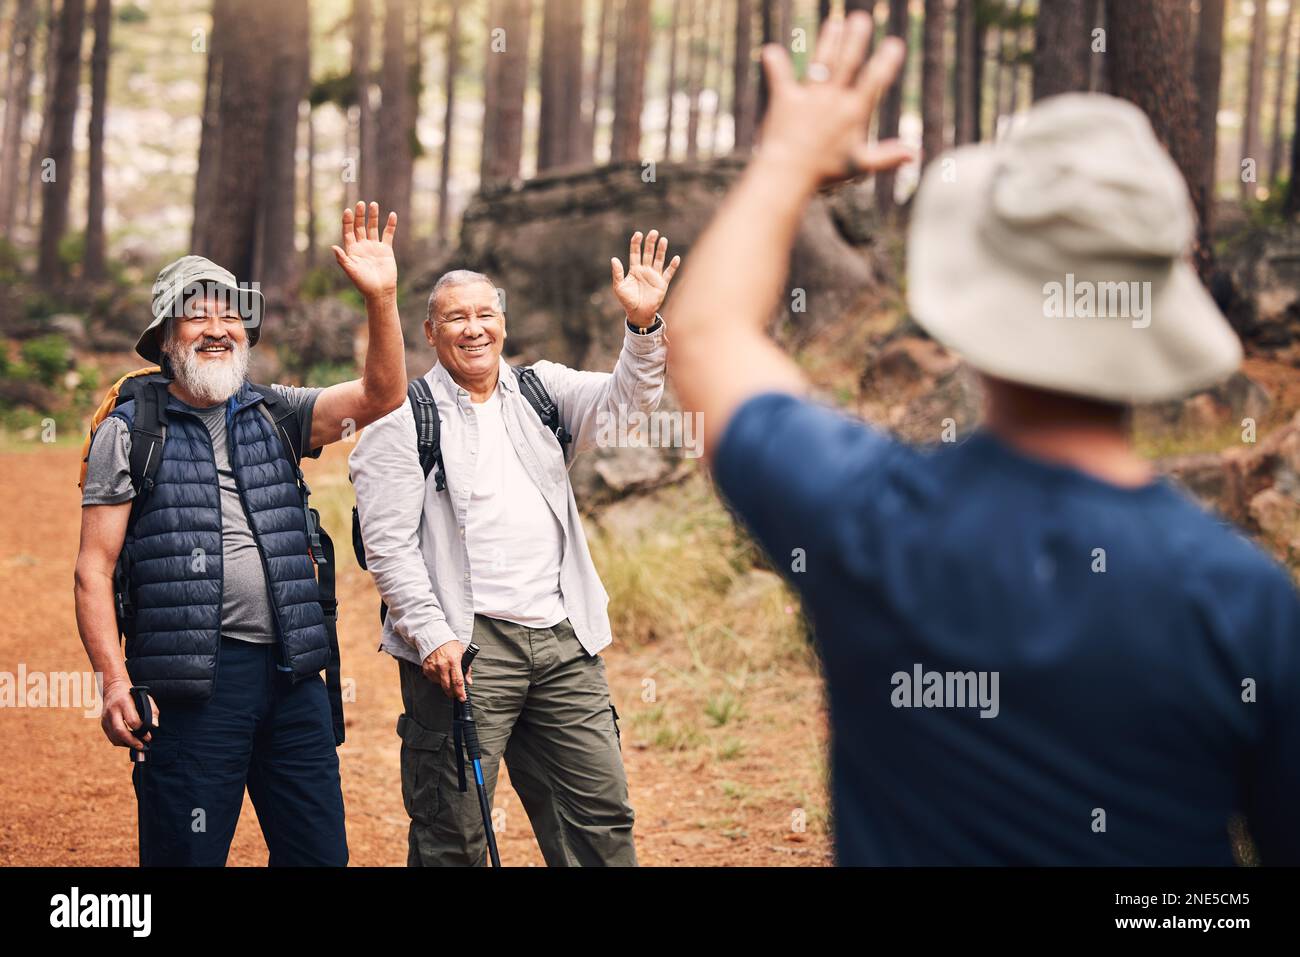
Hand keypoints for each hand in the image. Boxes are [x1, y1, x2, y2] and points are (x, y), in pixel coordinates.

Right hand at [100, 678, 156, 750]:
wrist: (113, 688)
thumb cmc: (133, 694)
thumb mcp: (145, 697)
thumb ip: (152, 711)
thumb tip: (154, 726)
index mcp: (124, 702)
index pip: (132, 720)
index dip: (141, 730)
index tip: (148, 736)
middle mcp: (113, 710)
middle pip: (120, 730)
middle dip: (132, 741)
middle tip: (141, 746)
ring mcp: (106, 717)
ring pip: (114, 736)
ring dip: (126, 743)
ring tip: (137, 744)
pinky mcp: (103, 723)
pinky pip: (111, 737)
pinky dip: (120, 742)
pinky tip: (129, 741)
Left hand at [332, 201, 397, 299]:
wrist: (380, 292)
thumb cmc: (363, 284)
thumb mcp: (351, 271)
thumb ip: (342, 259)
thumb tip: (333, 247)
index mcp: (352, 250)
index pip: (348, 231)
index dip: (348, 221)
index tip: (348, 210)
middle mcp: (362, 246)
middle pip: (359, 226)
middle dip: (360, 215)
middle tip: (361, 203)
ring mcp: (374, 247)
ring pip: (373, 227)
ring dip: (373, 216)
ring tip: (373, 204)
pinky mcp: (386, 249)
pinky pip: (388, 234)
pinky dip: (390, 225)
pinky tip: (392, 215)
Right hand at [421, 642, 472, 701]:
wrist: (433, 637)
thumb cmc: (449, 644)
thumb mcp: (462, 653)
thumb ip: (466, 668)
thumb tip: (468, 682)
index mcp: (454, 661)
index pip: (458, 681)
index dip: (460, 692)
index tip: (462, 698)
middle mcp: (443, 665)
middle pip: (447, 686)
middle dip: (452, 693)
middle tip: (455, 695)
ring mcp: (433, 668)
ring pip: (440, 684)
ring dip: (445, 684)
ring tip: (447, 675)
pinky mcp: (426, 669)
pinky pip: (433, 679)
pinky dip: (437, 679)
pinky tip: (440, 672)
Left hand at [610, 229, 680, 327]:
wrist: (638, 313)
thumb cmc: (627, 301)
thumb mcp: (619, 287)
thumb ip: (617, 273)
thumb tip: (613, 259)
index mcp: (634, 269)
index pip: (635, 253)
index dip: (636, 243)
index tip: (638, 234)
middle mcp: (645, 270)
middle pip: (648, 253)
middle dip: (650, 243)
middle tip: (653, 232)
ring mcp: (654, 276)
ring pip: (658, 259)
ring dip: (661, 250)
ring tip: (663, 240)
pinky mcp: (662, 284)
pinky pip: (668, 273)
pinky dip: (673, 266)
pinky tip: (676, 258)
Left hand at [756, 12, 911, 190]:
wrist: (788, 175)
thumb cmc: (824, 172)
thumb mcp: (859, 165)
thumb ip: (887, 156)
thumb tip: (915, 155)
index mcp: (853, 111)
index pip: (874, 81)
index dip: (885, 62)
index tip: (894, 44)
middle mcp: (832, 99)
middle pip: (847, 62)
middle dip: (855, 39)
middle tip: (861, 18)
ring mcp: (809, 97)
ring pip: (821, 62)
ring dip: (828, 41)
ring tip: (834, 23)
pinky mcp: (784, 99)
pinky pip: (780, 76)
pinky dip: (774, 63)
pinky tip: (770, 51)